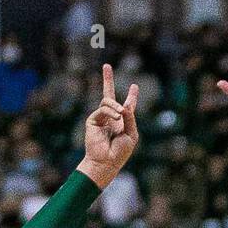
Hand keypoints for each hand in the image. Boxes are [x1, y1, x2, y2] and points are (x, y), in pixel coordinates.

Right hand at [77, 64, 138, 188]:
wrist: (106, 162)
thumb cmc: (120, 153)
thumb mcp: (131, 134)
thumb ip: (129, 117)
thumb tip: (123, 104)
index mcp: (122, 122)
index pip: (127, 107)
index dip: (131, 97)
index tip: (134, 87)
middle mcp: (111, 118)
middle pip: (108, 95)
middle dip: (107, 80)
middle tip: (106, 65)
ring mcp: (101, 118)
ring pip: (107, 101)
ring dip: (116, 106)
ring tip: (120, 115)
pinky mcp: (92, 120)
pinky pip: (103, 109)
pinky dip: (111, 112)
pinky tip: (116, 118)